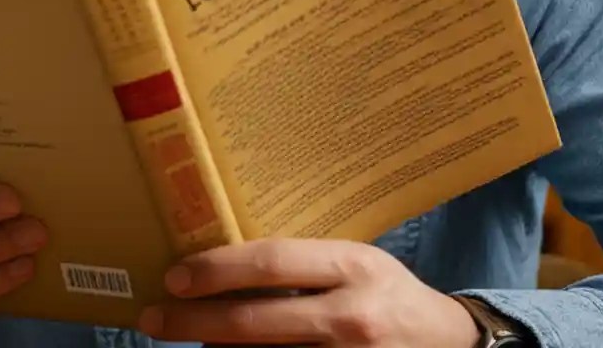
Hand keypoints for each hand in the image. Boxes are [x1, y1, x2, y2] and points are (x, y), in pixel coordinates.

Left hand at [137, 237, 479, 346]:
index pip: (272, 261)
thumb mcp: (352, 262)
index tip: (175, 277)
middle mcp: (351, 316)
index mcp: (351, 266)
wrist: (448, 343)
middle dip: (192, 321)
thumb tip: (222, 266)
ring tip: (187, 338)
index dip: (217, 269)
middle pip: (253, 323)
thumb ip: (301, 264)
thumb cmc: (385, 293)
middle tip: (153, 319)